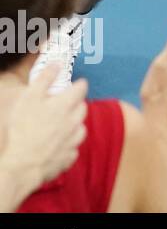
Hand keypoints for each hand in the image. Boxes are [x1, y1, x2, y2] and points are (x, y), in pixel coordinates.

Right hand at [0, 69, 88, 189]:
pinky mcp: (68, 158)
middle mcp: (75, 122)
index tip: (77, 83)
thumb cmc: (22, 129)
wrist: (21, 164)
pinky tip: (58, 144)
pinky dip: (68, 144)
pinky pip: (73, 148)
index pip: (82, 88)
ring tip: (61, 124)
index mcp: (66, 105)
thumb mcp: (29, 98)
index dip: (79, 84)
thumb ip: (45, 79)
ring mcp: (73, 141)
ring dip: (75, 124)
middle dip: (76, 103)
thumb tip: (57, 64)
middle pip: (82, 108)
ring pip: (81, 128)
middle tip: (64, 104)